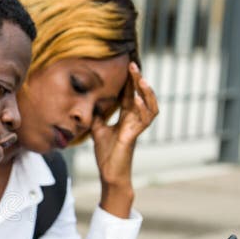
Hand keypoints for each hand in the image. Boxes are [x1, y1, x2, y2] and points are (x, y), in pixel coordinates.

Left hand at [91, 62, 157, 216]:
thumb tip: (90, 104)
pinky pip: (143, 120)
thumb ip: (97, 117)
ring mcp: (136, 128)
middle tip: (133, 64)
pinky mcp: (134, 137)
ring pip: (149, 106)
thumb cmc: (107, 155)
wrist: (109, 174)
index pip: (129, 95)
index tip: (127, 66)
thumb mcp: (98, 131)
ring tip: (141, 79)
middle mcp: (134, 121)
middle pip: (140, 96)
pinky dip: (141, 108)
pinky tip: (136, 98)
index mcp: (126, 118)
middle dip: (138, 80)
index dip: (129, 81)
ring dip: (146, 92)